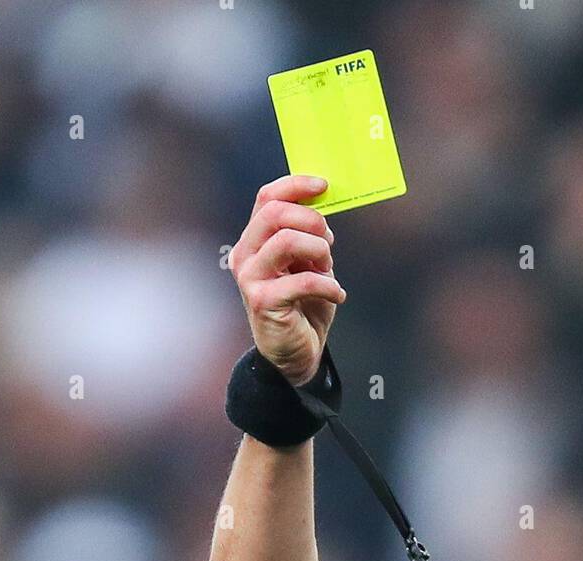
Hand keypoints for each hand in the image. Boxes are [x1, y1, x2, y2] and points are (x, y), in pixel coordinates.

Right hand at [228, 175, 345, 387]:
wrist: (297, 352)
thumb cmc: (304, 305)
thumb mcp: (310, 264)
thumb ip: (310, 238)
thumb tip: (323, 211)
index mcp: (255, 240)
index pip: (267, 198)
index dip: (296, 186)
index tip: (324, 186)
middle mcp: (246, 254)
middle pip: (274, 213)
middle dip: (311, 219)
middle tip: (329, 240)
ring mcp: (251, 278)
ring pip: (285, 241)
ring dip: (318, 250)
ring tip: (329, 269)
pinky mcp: (262, 302)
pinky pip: (303, 281)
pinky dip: (328, 285)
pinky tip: (337, 294)